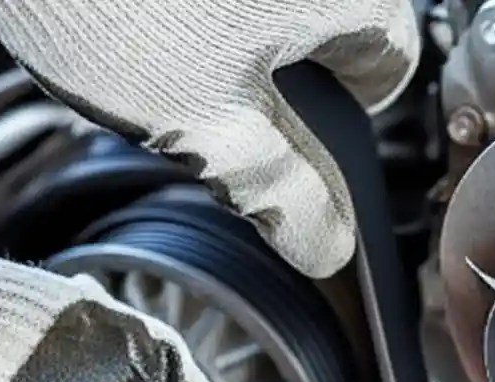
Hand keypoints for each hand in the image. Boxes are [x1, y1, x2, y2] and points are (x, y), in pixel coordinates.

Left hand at [0, 0, 419, 278]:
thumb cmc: (103, 3)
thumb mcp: (205, 126)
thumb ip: (280, 189)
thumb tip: (330, 244)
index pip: (391, 61)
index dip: (348, 112)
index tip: (304, 135)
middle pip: (332, 24)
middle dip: (284, 77)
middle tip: (216, 105)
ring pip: (271, 6)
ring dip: (236, 40)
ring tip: (162, 59)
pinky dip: (198, 8)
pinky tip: (140, 18)